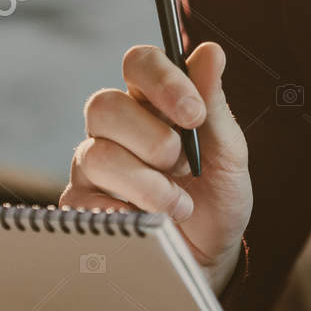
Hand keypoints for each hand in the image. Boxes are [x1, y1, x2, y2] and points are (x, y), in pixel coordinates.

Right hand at [62, 42, 250, 292]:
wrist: (209, 257)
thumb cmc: (217, 198)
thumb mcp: (229, 155)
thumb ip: (214, 106)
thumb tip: (210, 52)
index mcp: (152, 102)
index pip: (139, 63)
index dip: (162, 80)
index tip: (194, 114)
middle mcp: (116, 128)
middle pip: (104, 105)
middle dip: (153, 139)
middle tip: (184, 165)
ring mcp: (92, 165)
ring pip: (98, 156)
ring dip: (147, 185)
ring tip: (179, 206)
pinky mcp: (80, 205)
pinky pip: (87, 201)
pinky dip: (128, 214)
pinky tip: (152, 224)